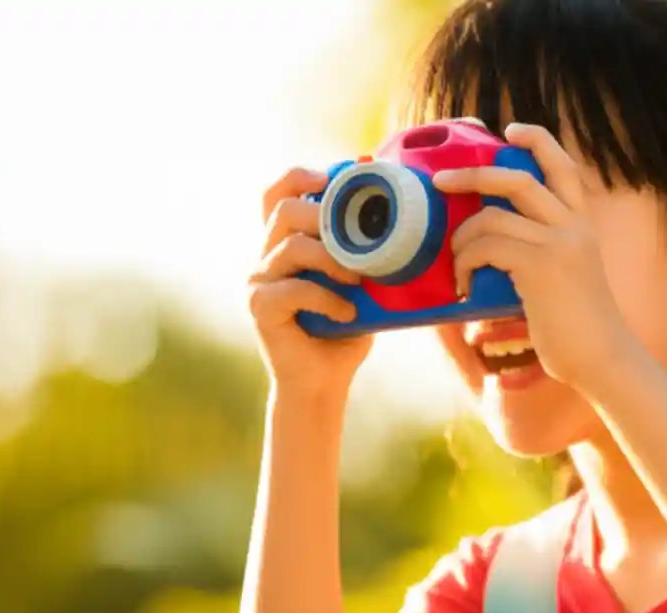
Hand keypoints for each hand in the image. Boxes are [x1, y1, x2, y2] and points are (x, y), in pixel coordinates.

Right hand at [249, 168, 372, 400]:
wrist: (324, 382)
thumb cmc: (346, 329)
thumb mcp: (362, 282)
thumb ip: (367, 250)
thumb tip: (408, 215)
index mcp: (285, 242)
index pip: (278, 191)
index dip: (305, 176)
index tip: (340, 180)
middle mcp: (266, 256)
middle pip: (284, 208)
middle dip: (327, 217)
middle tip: (360, 244)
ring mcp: (258, 281)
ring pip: (293, 246)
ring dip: (334, 259)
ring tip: (359, 280)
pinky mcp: (260, 307)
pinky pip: (295, 287)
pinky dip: (328, 298)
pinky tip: (348, 312)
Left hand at [433, 123, 634, 390]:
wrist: (604, 359)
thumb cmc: (579, 327)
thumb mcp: (569, 276)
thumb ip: (543, 251)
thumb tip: (494, 242)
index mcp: (582, 224)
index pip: (563, 165)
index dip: (537, 139)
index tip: (509, 131)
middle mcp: (574, 226)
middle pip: (516, 178)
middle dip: (472, 174)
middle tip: (442, 181)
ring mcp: (559, 244)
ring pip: (491, 217)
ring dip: (461, 240)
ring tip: (457, 266)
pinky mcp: (541, 267)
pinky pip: (487, 247)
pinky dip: (466, 265)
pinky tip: (465, 288)